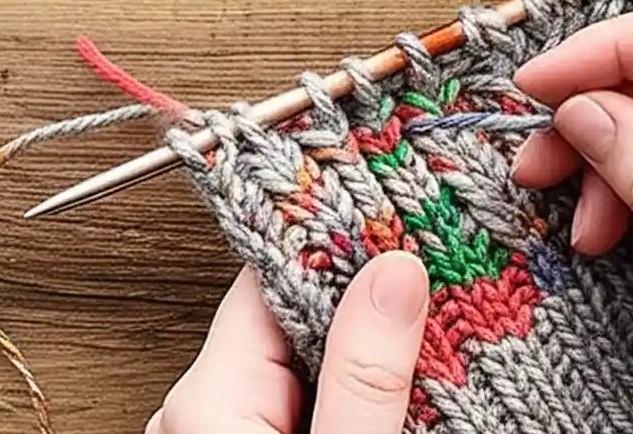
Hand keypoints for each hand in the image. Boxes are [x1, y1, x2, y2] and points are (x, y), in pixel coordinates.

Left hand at [146, 251, 428, 433]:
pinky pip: (297, 398)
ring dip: (358, 346)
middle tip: (434, 269)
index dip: (338, 241)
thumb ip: (365, 376)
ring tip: (430, 319)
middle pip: (286, 314)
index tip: (396, 219)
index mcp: (209, 397)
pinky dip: (343, 385)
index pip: (271, 276)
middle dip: (360, 296)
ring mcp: (220, 431)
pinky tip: (393, 381)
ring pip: (297, 359)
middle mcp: (199, 409)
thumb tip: (394, 275)